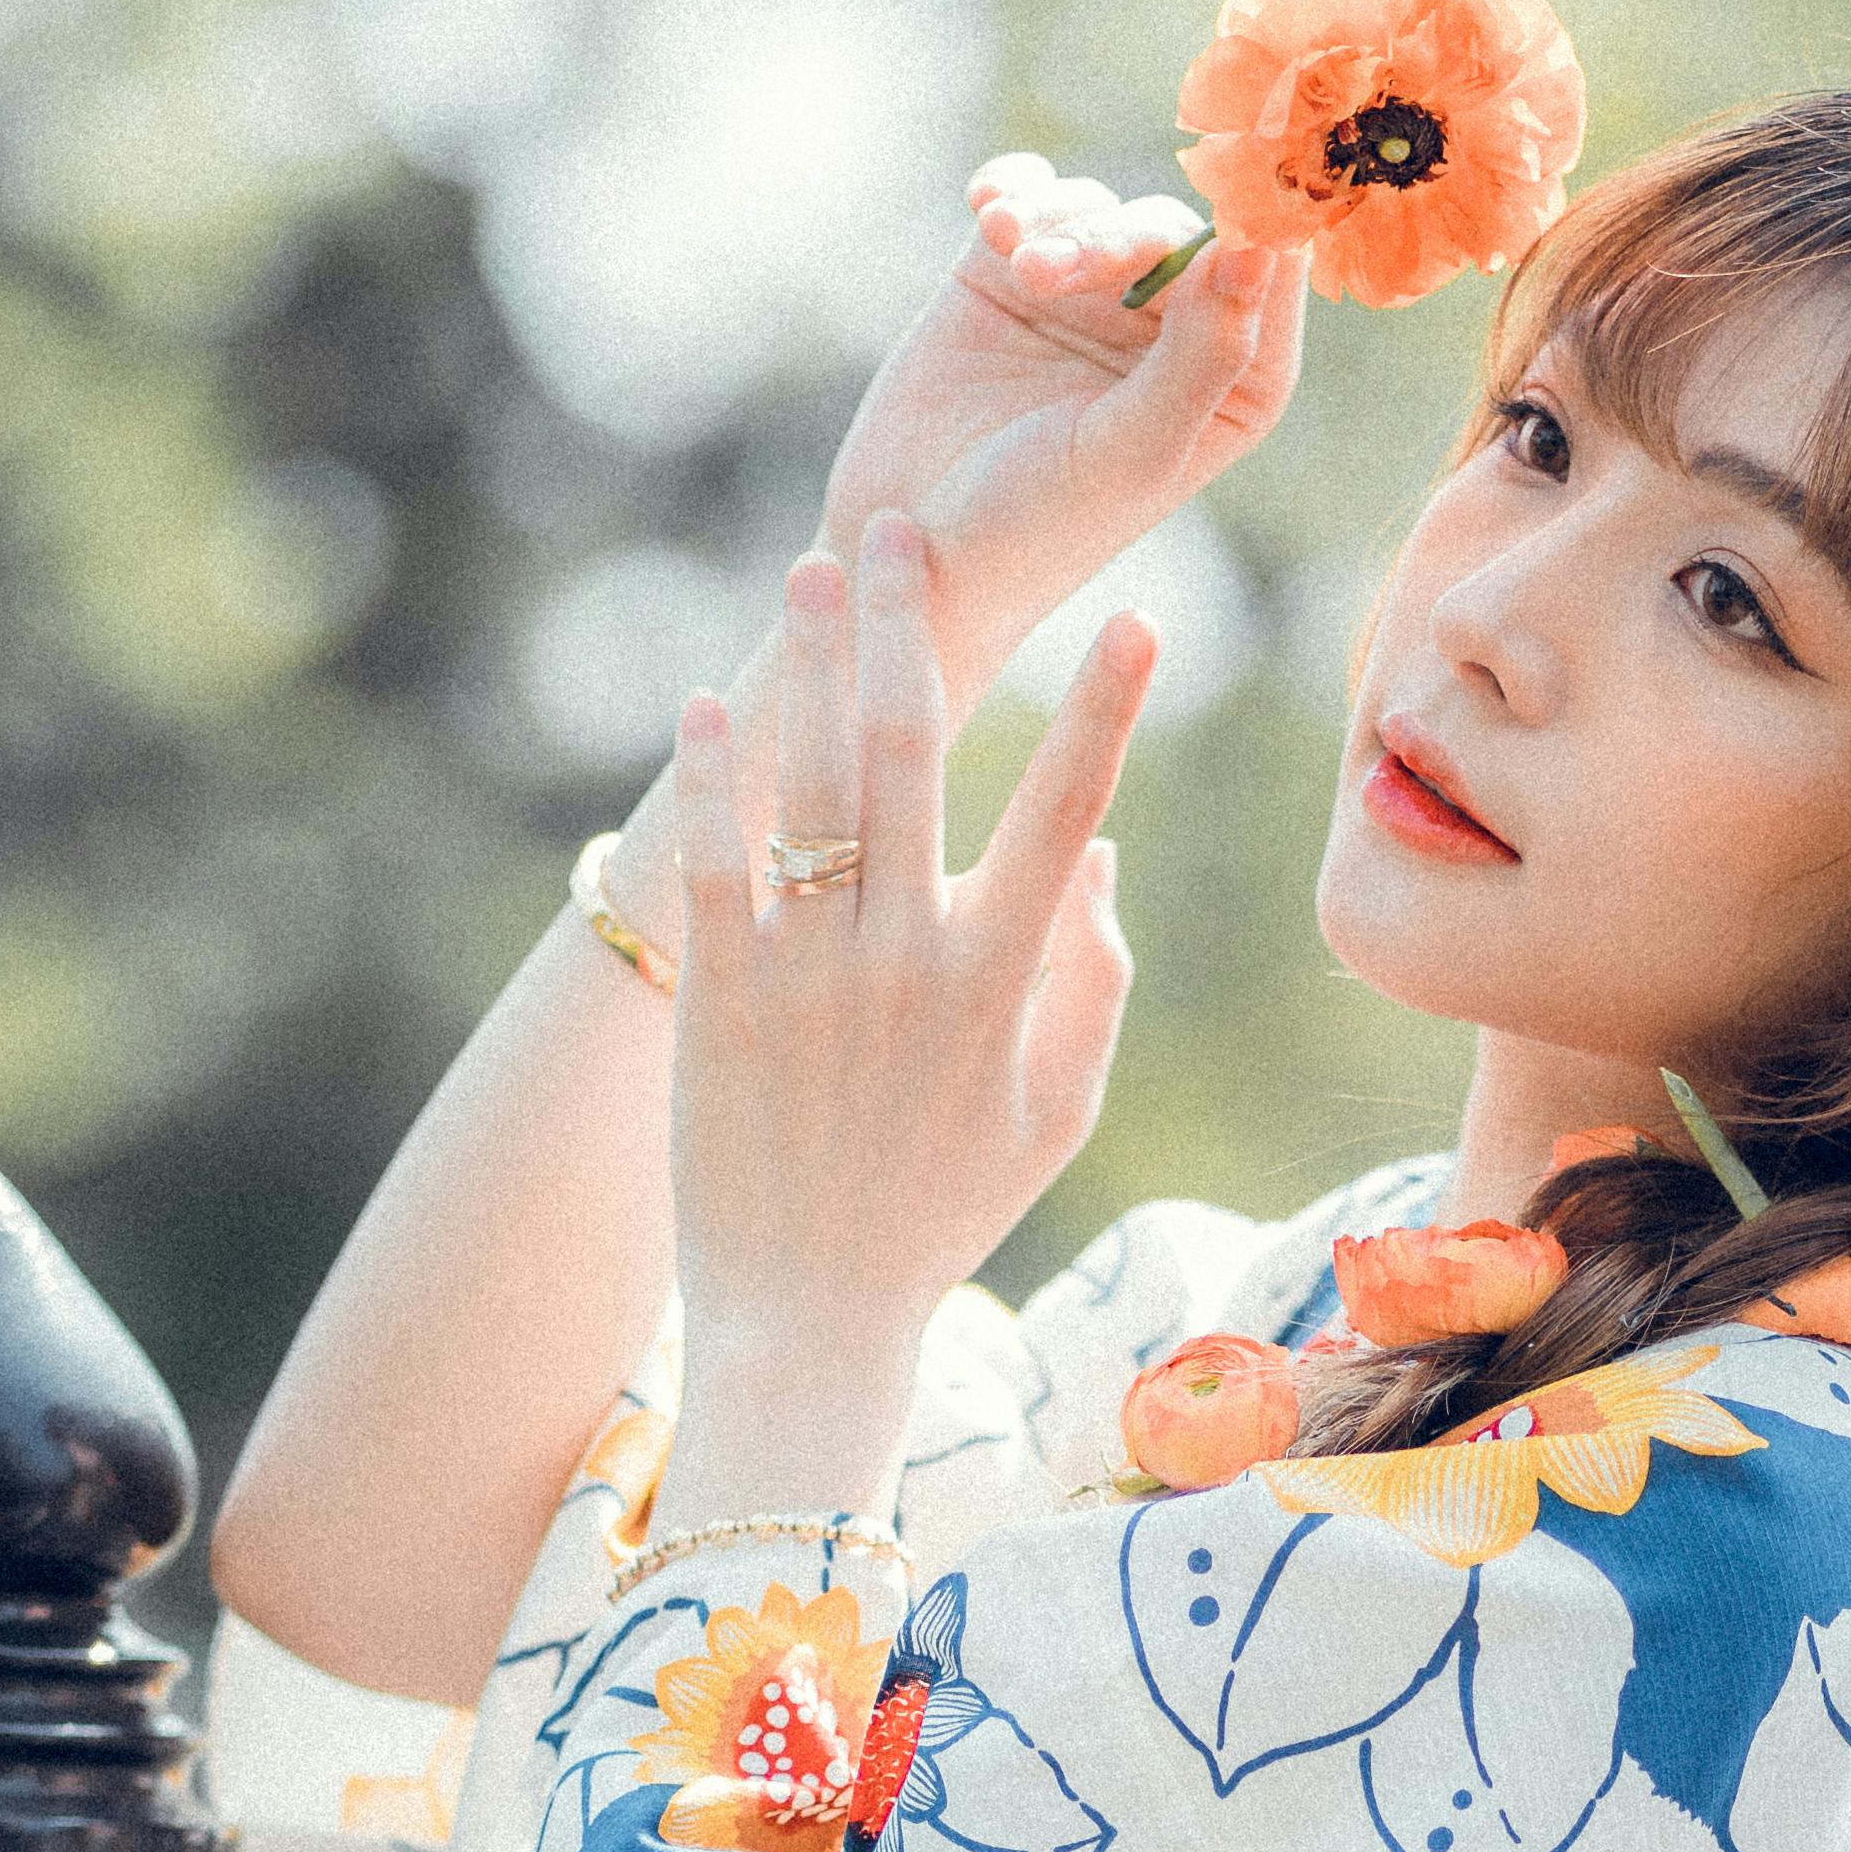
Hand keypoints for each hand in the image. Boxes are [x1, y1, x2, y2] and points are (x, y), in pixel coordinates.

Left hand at [649, 515, 1150, 1524]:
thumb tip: (1096, 862)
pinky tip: (710, 700)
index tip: (1140, 620)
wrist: (808, 1322)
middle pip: (914, 757)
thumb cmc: (941, 1216)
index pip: (1069, 819)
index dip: (1108, 717)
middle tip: (904, 529)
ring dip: (811, 666)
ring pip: (811, 790)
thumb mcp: (1053, 1116)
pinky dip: (713, 780)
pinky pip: (718, 867)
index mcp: (1002, 987)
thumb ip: (1091, 987)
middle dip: (913, 631)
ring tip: (811, 571)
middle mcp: (908, 965)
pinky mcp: (721, 1005)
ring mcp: (809, 981)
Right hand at [814, 157, 1305, 711]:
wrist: (904, 547)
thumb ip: (1208, 353)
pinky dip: (1015, 192)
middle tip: (1053, 273)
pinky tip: (991, 212)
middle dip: (1121, 238)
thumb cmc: (1035, 526)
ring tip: (1016, 267)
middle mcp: (1172, 333)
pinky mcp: (1011, 273)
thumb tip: (1266, 248)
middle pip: (1178, 229)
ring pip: (1102, 206)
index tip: (1231, 177)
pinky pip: (1031, 195)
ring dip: (1059, 223)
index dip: (1256, 214)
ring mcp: (1090, 299)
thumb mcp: (1132, 450)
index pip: (1274, 273)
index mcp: (1235, 384)